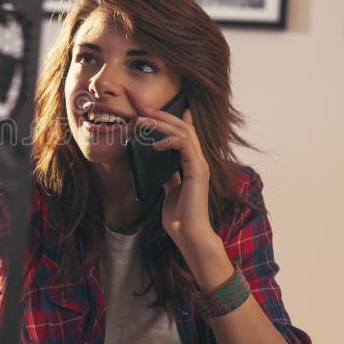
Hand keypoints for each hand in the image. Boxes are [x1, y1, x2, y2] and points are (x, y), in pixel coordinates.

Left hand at [136, 108, 213, 245]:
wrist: (188, 233)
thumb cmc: (179, 216)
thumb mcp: (170, 190)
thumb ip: (169, 176)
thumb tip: (162, 167)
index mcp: (192, 165)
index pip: (187, 135)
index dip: (176, 120)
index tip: (158, 111)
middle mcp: (198, 162)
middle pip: (185, 129)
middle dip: (164, 117)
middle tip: (145, 110)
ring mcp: (200, 166)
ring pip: (184, 133)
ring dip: (163, 124)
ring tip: (144, 121)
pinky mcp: (198, 172)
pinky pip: (185, 147)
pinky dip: (170, 141)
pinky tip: (155, 144)